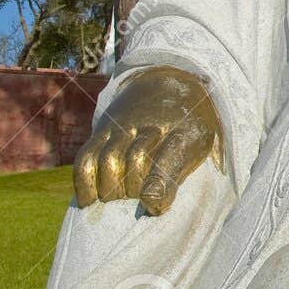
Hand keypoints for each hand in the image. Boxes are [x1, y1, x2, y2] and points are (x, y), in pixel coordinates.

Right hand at [74, 68, 221, 215]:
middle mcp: (153, 125)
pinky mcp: (103, 129)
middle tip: (136, 203)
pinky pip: (87, 156)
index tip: (151, 202)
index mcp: (186, 132)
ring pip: (109, 160)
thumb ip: (188, 171)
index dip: (159, 182)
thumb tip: (158, 205)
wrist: (169, 83)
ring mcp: (125, 125)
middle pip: (136, 162)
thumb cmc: (189, 127)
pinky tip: (89, 200)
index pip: (170, 156)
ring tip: (117, 199)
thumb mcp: (204, 143)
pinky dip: (84, 181)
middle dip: (133, 190)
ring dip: (111, 188)